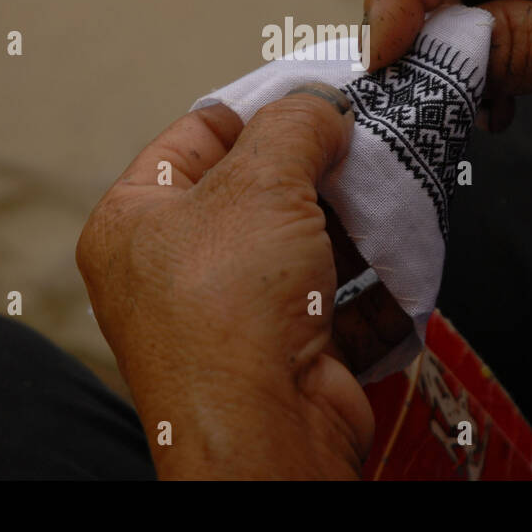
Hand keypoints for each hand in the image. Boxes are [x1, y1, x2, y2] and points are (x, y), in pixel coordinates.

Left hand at [75, 85, 373, 478]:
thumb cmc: (230, 313)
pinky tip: (399, 245)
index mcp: (133, 222)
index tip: (313, 92)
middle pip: (254, 190)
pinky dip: (368, 274)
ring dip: (349, 217)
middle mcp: (172, 270)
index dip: (257, 109)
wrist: (267, 438)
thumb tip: (321, 105)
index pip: (195, 136)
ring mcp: (229, 315)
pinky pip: (330, 295)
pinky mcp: (283, 351)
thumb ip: (294, 127)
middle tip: (363, 135)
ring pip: (300, 242)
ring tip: (392, 185)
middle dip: (315, 166)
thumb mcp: (260, 185)